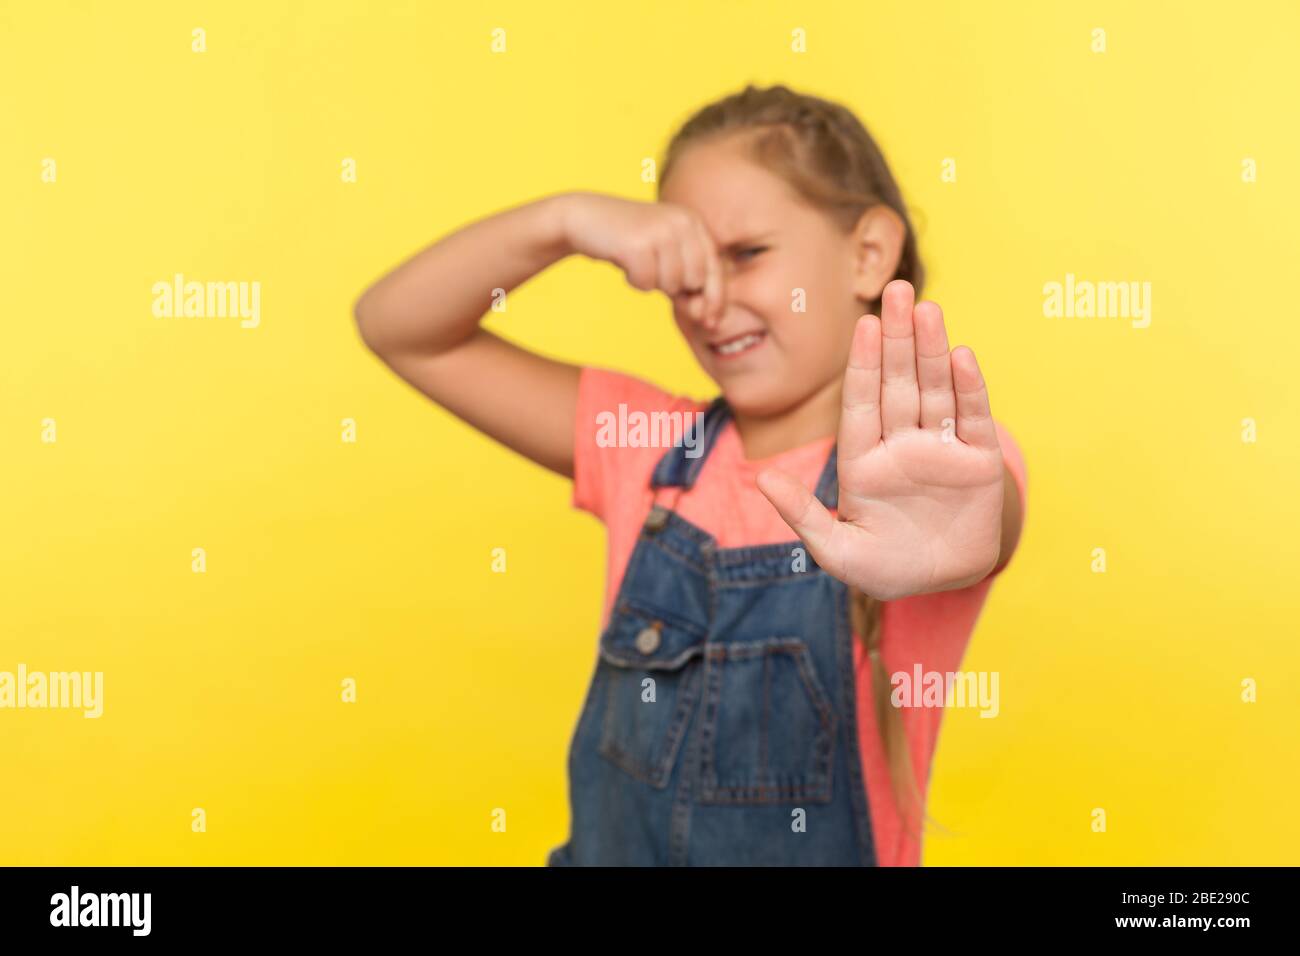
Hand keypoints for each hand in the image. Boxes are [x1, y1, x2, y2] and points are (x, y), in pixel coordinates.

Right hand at [558, 191, 724, 326]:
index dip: (715, 299)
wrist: (583, 218)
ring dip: (652, 282)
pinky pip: (646, 284)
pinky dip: (634, 281)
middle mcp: (681, 221)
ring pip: (671, 284)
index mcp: (692, 221)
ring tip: (637, 262)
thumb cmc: (628, 242)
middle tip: (652, 271)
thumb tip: (703, 317)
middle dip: (674, 287)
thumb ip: (687, 282)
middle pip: (694, 281)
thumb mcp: (664, 257)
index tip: (710, 323)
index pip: (714, 268)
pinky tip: (624, 262)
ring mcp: (660, 230)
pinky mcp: (638, 244)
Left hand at [756, 280, 1005, 600]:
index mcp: (863, 460)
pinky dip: (968, 388)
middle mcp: (901, 444)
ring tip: (928, 308)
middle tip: (896, 290)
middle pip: (898, 382)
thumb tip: (763, 479)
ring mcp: (940, 449)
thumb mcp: (837, 551)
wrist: (942, 587)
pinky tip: (961, 355)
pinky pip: (971, 418)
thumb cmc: (884, 568)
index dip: (862, 364)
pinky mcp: (977, 462)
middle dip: (897, 338)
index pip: (861, 402)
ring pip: (934, 389)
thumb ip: (803, 515)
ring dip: (932, 350)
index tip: (862, 325)